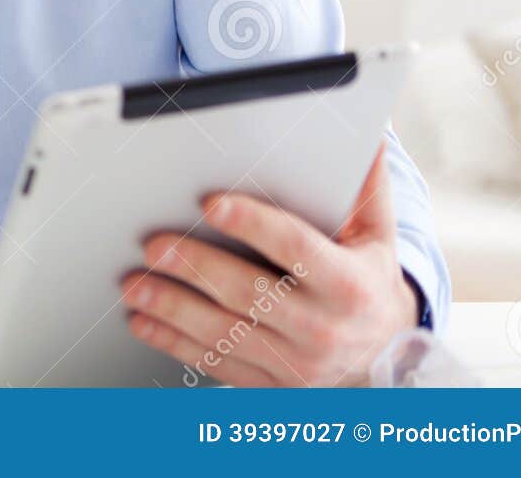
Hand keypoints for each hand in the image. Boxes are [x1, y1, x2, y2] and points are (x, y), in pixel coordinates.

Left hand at [121, 144, 419, 386]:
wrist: (386, 358)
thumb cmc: (369, 284)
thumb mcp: (377, 236)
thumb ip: (365, 187)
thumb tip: (369, 133)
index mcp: (349, 284)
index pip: (295, 247)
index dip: (252, 223)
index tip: (211, 202)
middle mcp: (322, 328)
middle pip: (248, 293)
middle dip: (194, 267)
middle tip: (152, 245)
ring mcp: (296, 364)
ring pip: (223, 333)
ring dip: (172, 308)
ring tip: (134, 285)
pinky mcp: (273, 387)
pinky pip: (216, 363)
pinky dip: (174, 343)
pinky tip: (144, 322)